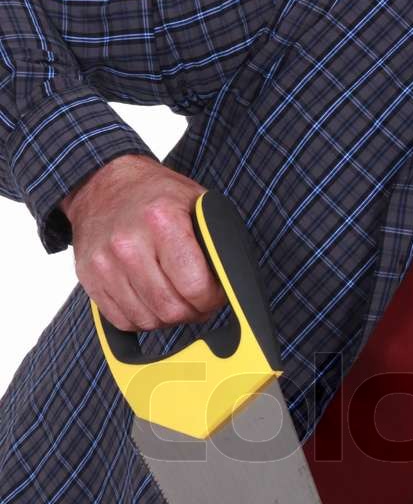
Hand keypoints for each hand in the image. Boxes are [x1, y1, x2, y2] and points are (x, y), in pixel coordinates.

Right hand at [61, 153, 226, 330]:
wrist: (101, 182)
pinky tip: (149, 297)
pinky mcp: (89, 278)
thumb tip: (232, 281)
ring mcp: (104, 263)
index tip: (214, 292)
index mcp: (161, 221)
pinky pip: (123, 320)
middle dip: (193, 311)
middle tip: (197, 299)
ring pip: (148, 320)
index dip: (212, 298)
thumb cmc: (154, 194)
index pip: (195, 286)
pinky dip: (141, 317)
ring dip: (167, 317)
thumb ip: (216, 241)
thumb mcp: (196, 202)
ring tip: (173, 295)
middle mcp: (128, 244)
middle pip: (171, 309)